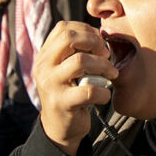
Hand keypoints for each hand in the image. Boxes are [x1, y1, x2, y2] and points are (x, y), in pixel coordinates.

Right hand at [30, 22, 117, 155]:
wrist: (59, 128)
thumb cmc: (70, 94)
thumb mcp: (65, 70)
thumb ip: (75, 52)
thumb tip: (99, 35)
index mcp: (45, 56)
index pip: (63, 28)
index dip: (85, 30)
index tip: (100, 41)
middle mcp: (43, 67)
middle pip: (69, 38)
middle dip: (94, 42)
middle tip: (107, 55)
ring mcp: (51, 84)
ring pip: (80, 61)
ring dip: (103, 65)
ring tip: (112, 74)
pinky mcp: (62, 103)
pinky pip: (89, 90)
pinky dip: (103, 92)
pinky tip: (105, 95)